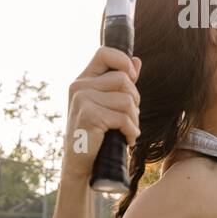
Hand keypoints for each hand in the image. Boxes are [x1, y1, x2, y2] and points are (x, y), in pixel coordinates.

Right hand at [62, 47, 141, 181]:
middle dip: (135, 100)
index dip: (123, 60)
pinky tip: (127, 140)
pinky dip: (131, 131)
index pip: (104, 53)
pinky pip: (123, 118)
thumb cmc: (96, 134)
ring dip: (134, 119)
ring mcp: (82, 100)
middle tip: (130, 118)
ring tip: (128, 130)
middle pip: (123, 79)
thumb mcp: (107, 105)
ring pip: (127, 100)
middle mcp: (79, 86)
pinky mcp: (89, 115)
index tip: (132, 77)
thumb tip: (137, 61)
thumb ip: (120, 83)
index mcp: (83, 80)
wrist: (80, 164)